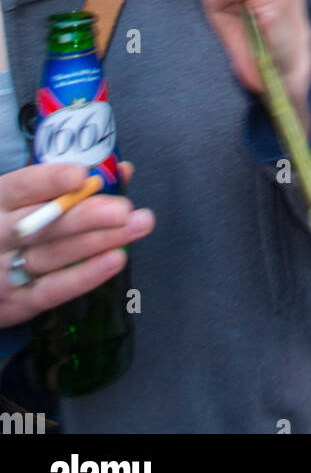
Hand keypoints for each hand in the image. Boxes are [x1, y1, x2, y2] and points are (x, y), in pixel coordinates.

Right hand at [0, 162, 153, 328]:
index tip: (83, 176)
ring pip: (54, 255)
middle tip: (124, 210)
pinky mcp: (15, 303)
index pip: (22, 186)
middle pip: (45, 224)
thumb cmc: (8, 227)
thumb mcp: (21, 200)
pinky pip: (52, 290)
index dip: (51, 180)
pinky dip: (84, 276)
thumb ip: (66, 182)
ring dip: (98, 241)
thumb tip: (120, 170)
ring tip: (135, 228)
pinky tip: (114, 260)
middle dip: (87, 215)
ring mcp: (4, 271)